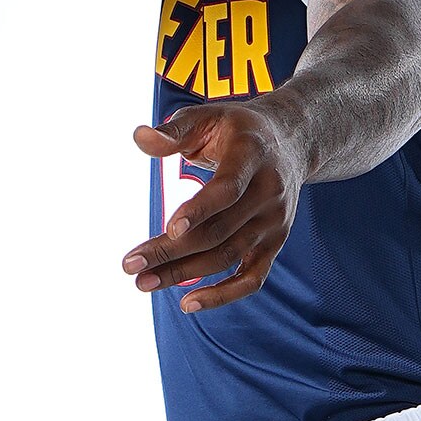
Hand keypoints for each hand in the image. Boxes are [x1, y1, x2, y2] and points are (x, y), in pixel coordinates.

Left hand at [125, 101, 302, 310]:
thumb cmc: (236, 129)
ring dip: (185, 274)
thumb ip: (174, 130)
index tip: (170, 229)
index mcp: (252, 157)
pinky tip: (188, 304)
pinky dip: (223, 294)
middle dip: (171, 251)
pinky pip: (252, 278)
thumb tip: (139, 137)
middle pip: (219, 231)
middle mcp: (269, 193)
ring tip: (143, 282)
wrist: (291, 142)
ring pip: (228, 257)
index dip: (200, 210)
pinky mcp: (274, 243)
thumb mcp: (208, 116)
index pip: (228, 189)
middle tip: (129, 265)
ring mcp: (274, 223)